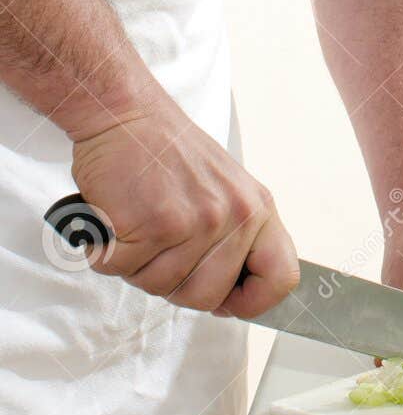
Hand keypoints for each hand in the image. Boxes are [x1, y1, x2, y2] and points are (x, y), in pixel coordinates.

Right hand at [71, 97, 299, 317]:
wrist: (127, 114)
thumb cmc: (167, 152)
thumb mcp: (224, 188)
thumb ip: (233, 236)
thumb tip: (231, 293)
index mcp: (257, 209)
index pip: (281, 278)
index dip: (253, 301)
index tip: (227, 300)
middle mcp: (235, 216)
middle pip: (206, 297)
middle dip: (173, 285)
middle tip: (157, 249)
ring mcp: (198, 222)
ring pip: (160, 287)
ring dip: (137, 266)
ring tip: (137, 225)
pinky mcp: (157, 224)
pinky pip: (125, 270)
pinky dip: (108, 254)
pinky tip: (115, 221)